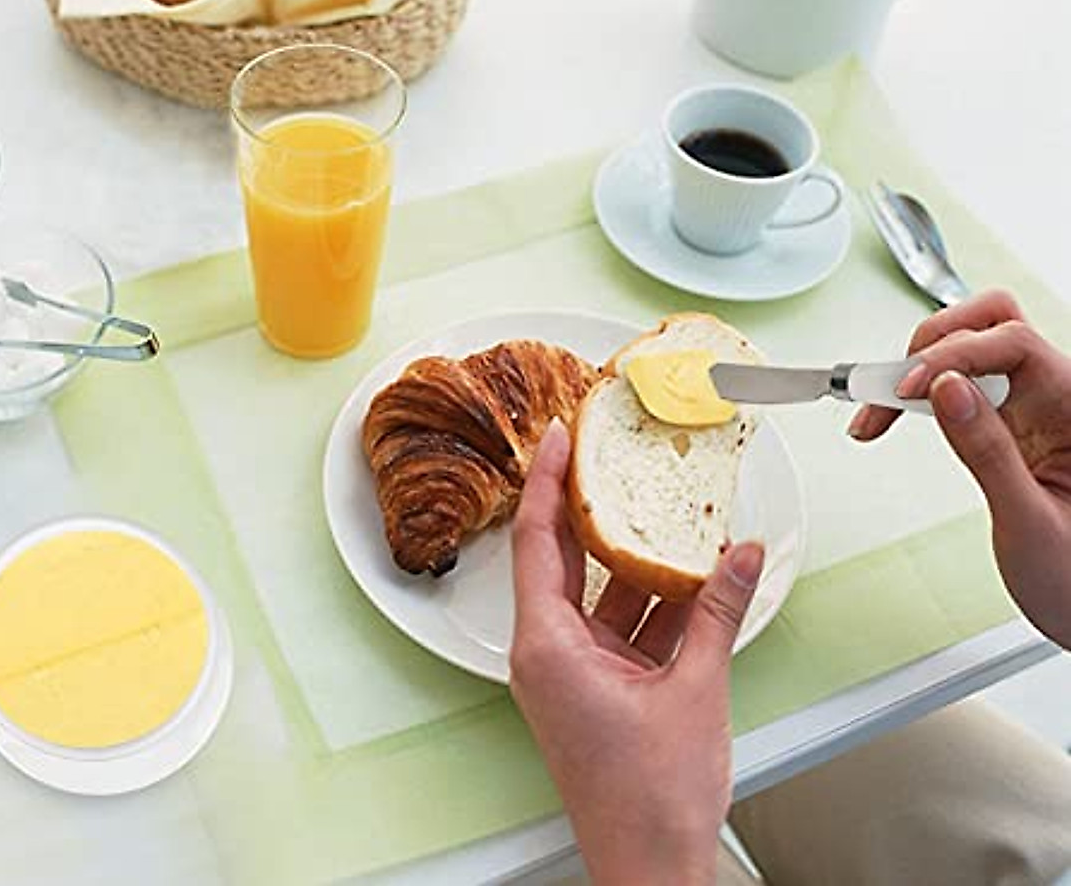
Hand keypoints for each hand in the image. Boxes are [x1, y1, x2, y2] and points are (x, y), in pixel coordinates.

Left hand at [510, 420, 763, 885]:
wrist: (653, 870)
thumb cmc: (649, 803)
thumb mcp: (695, 690)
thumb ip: (717, 613)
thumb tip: (740, 557)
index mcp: (548, 647)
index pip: (538, 540)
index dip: (546, 481)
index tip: (557, 438)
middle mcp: (549, 654)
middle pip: (563, 557)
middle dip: (587, 506)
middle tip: (603, 454)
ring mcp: (572, 671)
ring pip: (599, 592)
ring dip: (632, 558)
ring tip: (661, 508)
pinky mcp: (597, 687)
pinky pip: (619, 625)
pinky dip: (650, 602)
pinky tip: (689, 577)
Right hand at [849, 290, 1070, 648]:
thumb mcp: (1030, 522)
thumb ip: (988, 451)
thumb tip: (946, 388)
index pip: (1012, 343)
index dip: (953, 355)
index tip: (908, 388)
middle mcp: (1057, 397)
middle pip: (991, 323)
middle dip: (934, 342)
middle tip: (894, 385)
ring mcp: (1031, 406)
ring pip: (968, 344)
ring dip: (919, 364)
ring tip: (880, 404)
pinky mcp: (1006, 421)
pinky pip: (955, 383)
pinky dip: (916, 392)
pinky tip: (890, 415)